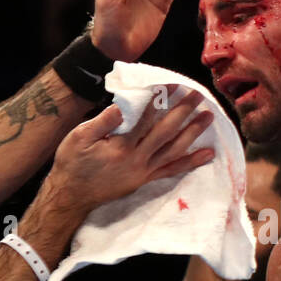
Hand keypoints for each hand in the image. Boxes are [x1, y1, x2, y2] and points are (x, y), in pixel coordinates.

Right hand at [48, 90, 213, 213]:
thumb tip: (122, 107)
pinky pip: (173, 170)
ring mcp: (144, 172)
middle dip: (184, 111)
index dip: (160, 99)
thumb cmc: (72, 162)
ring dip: (193, 133)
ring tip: (209, 117)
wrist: (71, 195)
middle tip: (199, 95)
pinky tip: (207, 154)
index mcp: (122, 147)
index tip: (173, 85)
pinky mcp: (145, 180)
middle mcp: (138, 160)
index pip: (147, 118)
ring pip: (175, 150)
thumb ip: (102, 122)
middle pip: (166, 132)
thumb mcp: (79, 137)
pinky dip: (191, 162)